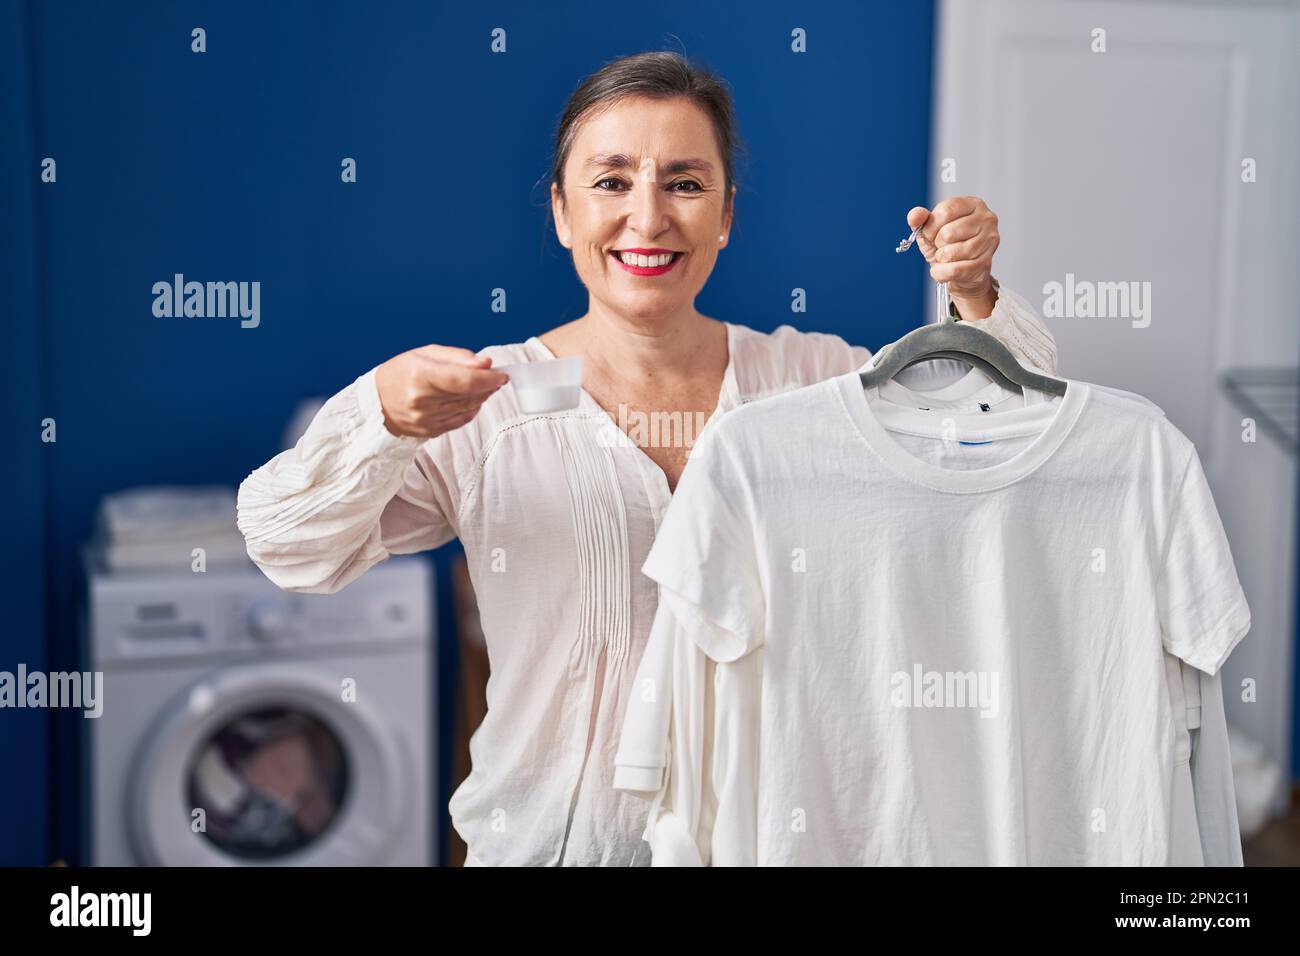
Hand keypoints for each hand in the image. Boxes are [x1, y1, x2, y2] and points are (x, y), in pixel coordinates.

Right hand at [374, 345, 508, 438]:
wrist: (375, 403)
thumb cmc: (400, 372)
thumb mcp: (425, 353)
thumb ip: (457, 357)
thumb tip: (486, 363)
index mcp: (421, 376)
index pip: (465, 380)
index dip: (488, 378)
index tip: (502, 374)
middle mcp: (423, 401)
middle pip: (470, 395)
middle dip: (488, 385)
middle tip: (495, 376)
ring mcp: (426, 420)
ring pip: (468, 408)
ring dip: (481, 396)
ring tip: (484, 385)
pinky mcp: (430, 431)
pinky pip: (461, 420)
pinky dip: (471, 409)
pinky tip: (471, 400)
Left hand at [906, 197, 999, 317]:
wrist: (963, 271)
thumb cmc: (949, 245)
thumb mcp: (931, 228)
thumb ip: (921, 219)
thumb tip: (915, 216)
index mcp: (973, 204)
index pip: (945, 211)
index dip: (931, 226)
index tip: (930, 233)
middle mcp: (986, 219)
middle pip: (948, 233)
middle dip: (936, 243)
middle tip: (940, 246)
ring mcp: (989, 241)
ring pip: (951, 253)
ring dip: (940, 258)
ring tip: (944, 257)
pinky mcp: (985, 263)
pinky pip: (954, 270)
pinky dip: (941, 273)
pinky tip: (943, 270)